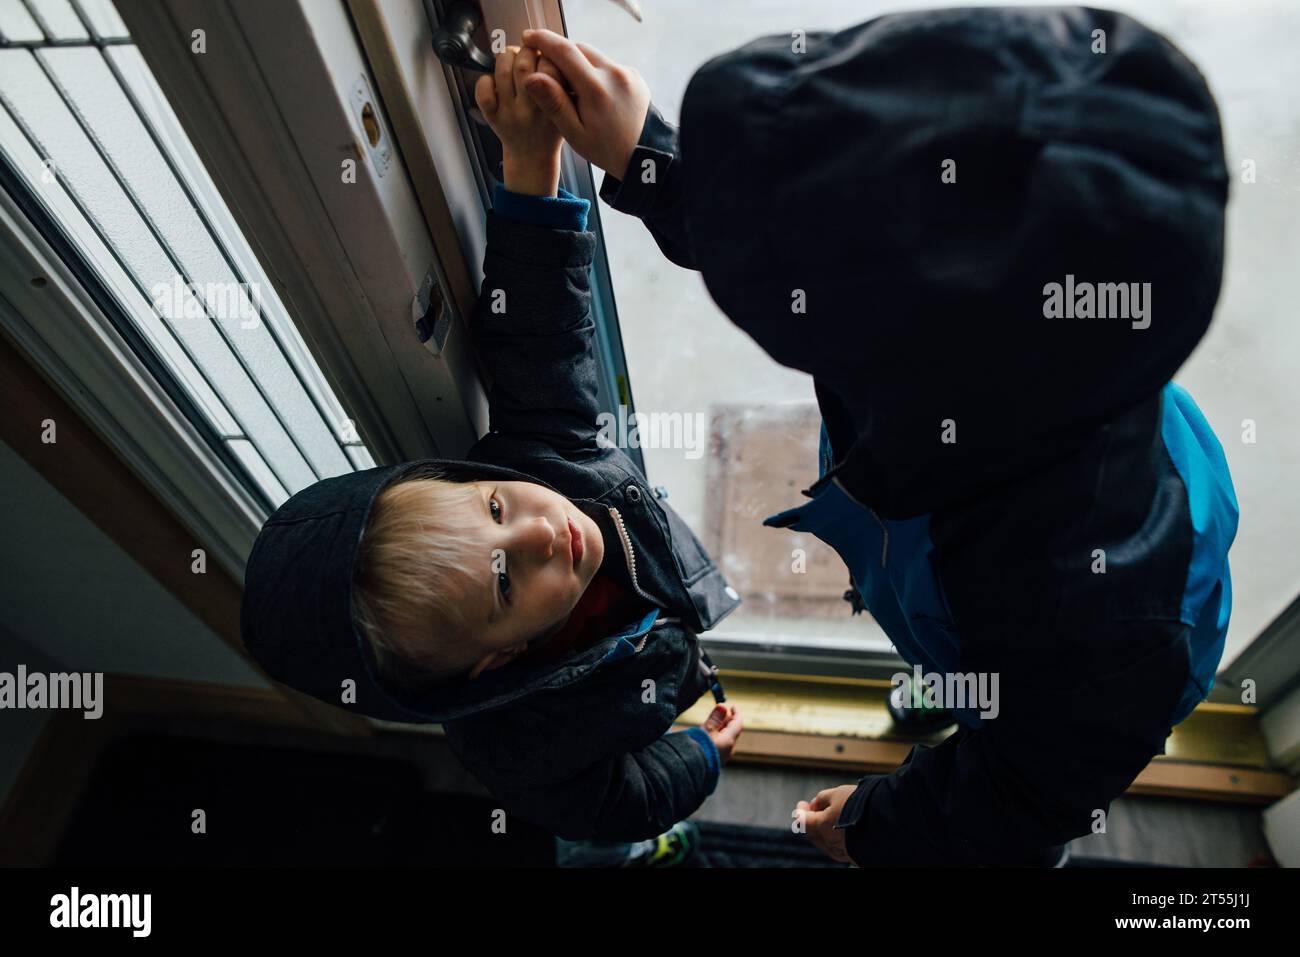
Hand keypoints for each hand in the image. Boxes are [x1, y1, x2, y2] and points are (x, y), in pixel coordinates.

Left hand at [474, 45, 562, 195]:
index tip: (546, 54)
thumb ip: (563, 84)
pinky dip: (486, 80)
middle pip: (524, 64)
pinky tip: (497, 82)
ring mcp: (509, 114)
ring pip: (502, 71)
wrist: (532, 158)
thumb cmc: (549, 130)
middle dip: (525, 50)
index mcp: (553, 107)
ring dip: (506, 58)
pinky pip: (483, 90)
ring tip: (513, 61)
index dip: (547, 53)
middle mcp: (530, 111)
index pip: (550, 66)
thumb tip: (551, 51)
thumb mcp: (568, 110)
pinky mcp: (492, 117)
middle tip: (528, 53)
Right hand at [519, 28, 650, 180]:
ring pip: (593, 55)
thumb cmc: (607, 149)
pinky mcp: (634, 75)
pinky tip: (594, 95)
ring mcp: (627, 73)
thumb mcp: (575, 133)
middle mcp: (614, 74)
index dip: (542, 40)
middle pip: (578, 49)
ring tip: (574, 90)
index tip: (528, 37)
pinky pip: (607, 65)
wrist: (644, 156)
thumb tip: (531, 78)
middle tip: (550, 73)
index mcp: (596, 89)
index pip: (564, 51)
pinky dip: (595, 72)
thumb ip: (554, 103)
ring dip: (578, 64)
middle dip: (561, 55)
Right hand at [702, 702, 741, 763]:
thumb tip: (723, 706)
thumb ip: (715, 718)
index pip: (738, 723)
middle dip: (727, 719)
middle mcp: (729, 749)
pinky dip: (717, 736)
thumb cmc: (698, 749)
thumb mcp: (706, 730)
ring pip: (726, 737)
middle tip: (719, 711)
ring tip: (712, 722)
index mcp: (729, 740)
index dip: (736, 713)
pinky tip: (708, 734)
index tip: (732, 706)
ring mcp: (723, 755)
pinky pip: (721, 744)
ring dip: (721, 728)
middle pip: (732, 730)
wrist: (690, 769)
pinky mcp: (716, 759)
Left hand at [796, 785, 857, 863]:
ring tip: (830, 817)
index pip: (803, 821)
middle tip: (813, 809)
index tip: (802, 804)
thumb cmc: (862, 806)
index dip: (801, 811)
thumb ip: (823, 798)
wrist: (890, 823)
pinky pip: (840, 847)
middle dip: (811, 820)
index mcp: (822, 826)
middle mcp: (830, 843)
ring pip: (827, 841)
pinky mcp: (855, 856)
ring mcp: (843, 852)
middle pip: (814, 833)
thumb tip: (814, 803)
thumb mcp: (838, 793)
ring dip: (824, 830)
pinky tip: (843, 829)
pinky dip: (837, 837)